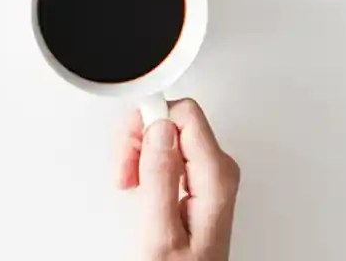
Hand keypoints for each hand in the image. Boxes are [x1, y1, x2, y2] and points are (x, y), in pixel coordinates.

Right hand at [117, 99, 240, 260]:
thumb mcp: (159, 231)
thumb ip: (159, 176)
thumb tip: (159, 130)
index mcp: (216, 177)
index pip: (185, 114)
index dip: (150, 121)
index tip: (130, 142)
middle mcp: (219, 170)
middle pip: (175, 120)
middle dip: (141, 138)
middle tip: (126, 168)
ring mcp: (210, 173)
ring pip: (168, 133)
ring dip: (139, 151)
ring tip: (130, 180)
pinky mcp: (198, 177)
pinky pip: (168, 149)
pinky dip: (146, 161)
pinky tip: (139, 182)